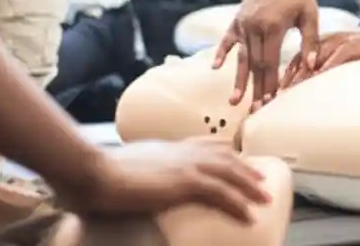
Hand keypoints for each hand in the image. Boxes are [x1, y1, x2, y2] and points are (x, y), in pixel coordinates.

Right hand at [53, 140, 270, 223]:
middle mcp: (180, 151)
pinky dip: (237, 204)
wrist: (95, 173)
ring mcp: (184, 165)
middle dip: (244, 168)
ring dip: (249, 186)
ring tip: (264, 199)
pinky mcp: (184, 182)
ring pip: (229, 173)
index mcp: (167, 147)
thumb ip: (137, 169)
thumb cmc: (100, 172)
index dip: (223, 151)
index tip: (236, 155)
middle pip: (223, 156)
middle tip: (261, 179)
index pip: (203, 144)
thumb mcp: (125, 166)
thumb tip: (134, 180)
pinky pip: (220, 193)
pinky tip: (249, 215)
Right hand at [213, 0, 317, 109]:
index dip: (271, 83)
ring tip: (234, 101)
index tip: (271, 102)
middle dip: (255, 90)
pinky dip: (221, 53)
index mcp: (273, 27)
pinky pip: (228, 40)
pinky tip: (216, 68)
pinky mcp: (237, 20)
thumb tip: (312, 66)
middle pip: (255, 65)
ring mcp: (243, 23)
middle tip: (255, 112)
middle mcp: (255, 27)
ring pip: (241, 57)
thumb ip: (310, 41)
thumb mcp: (310, 15)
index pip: (270, 63)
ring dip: (239, 80)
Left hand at [282, 25, 359, 88]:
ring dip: (301, 76)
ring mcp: (341, 41)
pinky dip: (326, 66)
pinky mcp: (355, 44)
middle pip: (301, 59)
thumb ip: (334, 71)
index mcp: (325, 45)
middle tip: (276, 98)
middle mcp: (329, 41)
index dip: (286, 77)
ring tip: (290, 92)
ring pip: (314, 58)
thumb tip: (320, 90)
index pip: (298, 60)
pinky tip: (318, 77)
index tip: (276, 95)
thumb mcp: (350, 62)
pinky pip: (337, 55)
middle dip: (287, 79)